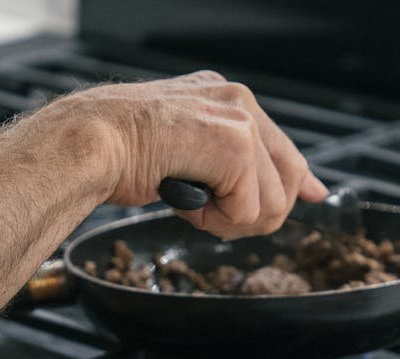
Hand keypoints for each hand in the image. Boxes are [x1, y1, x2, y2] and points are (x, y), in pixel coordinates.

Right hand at [51, 70, 327, 239]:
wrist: (87, 143)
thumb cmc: (113, 151)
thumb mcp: (178, 151)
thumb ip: (221, 164)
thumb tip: (253, 190)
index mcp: (223, 97)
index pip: (281, 145)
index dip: (300, 180)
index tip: (313, 196)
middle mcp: (237, 101)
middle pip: (289, 178)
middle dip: (257, 213)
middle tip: (214, 218)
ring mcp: (239, 120)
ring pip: (271, 202)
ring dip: (229, 220)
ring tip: (190, 204)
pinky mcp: (234, 145)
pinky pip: (247, 209)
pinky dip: (214, 221)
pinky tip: (184, 200)